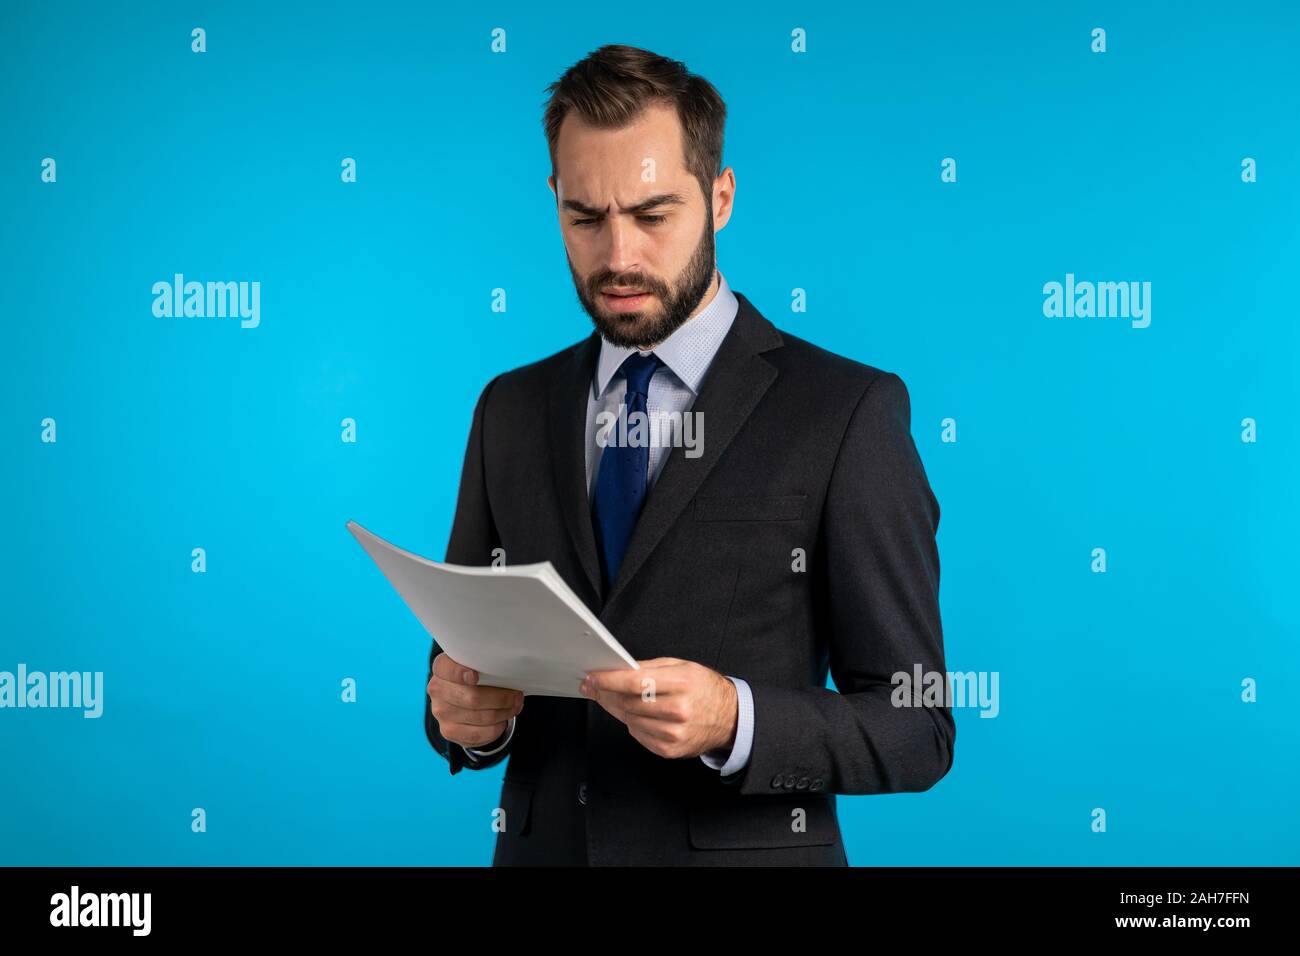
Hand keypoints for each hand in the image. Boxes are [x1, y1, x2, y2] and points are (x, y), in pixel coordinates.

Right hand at [428, 652, 523, 748]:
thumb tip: (511, 672)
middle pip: (473, 697)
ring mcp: (440, 712)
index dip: (460, 673)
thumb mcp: (479, 665)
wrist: (463, 698)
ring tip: (514, 707)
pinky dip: (496, 729)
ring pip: (480, 717)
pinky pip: (478, 734)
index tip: (475, 676)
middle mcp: (437, 689)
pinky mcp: (448, 731)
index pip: (447, 669)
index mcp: (442, 667)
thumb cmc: (477, 677)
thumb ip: (487, 664)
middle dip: (501, 698)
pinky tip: (502, 722)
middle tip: (517, 696)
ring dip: (503, 713)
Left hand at [579, 657, 736, 759]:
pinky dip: (631, 723)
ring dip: (616, 708)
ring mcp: (673, 734)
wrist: (729, 718)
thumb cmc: (704, 688)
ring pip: (629, 719)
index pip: (635, 682)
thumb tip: (618, 669)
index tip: (593, 677)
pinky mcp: (669, 750)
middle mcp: (678, 710)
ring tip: (613, 698)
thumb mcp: (681, 666)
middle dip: (606, 694)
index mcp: (682, 683)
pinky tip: (635, 714)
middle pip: (628, 702)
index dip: (608, 680)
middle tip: (594, 687)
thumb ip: (649, 667)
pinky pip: (638, 735)